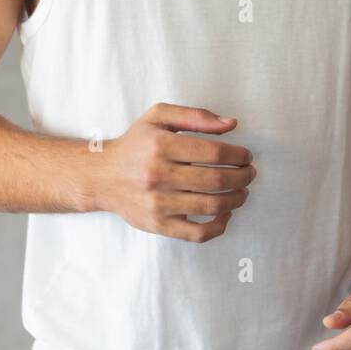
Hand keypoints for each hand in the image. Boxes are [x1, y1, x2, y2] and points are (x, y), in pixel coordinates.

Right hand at [93, 103, 255, 241]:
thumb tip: (231, 124)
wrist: (101, 176)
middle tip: (249, 173)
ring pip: (211, 206)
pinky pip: (197, 233)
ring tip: (242, 191)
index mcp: (160, 145)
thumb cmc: (135, 144)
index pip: (213, 153)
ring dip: (237, 199)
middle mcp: (158, 175)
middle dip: (242, 177)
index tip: (246, 156)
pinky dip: (219, 226)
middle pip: (216, 180)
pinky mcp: (157, 225)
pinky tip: (225, 214)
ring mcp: (157, 203)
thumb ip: (196, 116)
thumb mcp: (159, 117)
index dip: (238, 155)